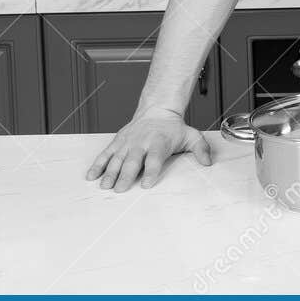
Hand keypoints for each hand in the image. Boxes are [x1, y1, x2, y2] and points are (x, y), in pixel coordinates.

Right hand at [84, 109, 212, 191]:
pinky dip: (97, 164)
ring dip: (109, 173)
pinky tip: (91, 176)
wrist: (157, 110)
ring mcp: (128, 143)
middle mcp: (141, 142)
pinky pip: (105, 154)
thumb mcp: (191, 135)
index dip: (150, 171)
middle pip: (132, 161)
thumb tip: (208, 162)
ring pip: (116, 158)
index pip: (154, 158)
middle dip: (125, 175)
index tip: (146, 184)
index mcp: (158, 142)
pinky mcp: (118, 142)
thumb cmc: (173, 128)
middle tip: (120, 190)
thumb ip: (201, 149)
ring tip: (104, 186)